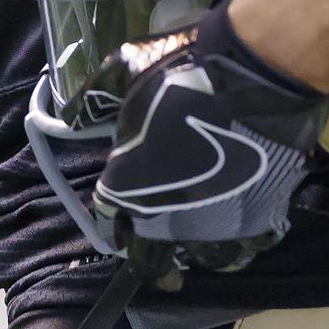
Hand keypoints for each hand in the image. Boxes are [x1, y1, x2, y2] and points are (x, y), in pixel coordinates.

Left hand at [90, 5, 328, 287]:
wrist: (251, 77)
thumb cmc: (182, 72)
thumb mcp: (126, 68)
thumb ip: (95, 95)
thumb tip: (68, 114)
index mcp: (129, 188)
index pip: (109, 218)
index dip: (111, 217)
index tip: (117, 216)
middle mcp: (169, 221)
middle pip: (152, 260)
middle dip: (151, 256)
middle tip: (158, 258)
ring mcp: (216, 228)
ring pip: (203, 259)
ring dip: (197, 250)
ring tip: (200, 239)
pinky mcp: (260, 222)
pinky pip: (249, 248)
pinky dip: (243, 241)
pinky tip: (241, 225)